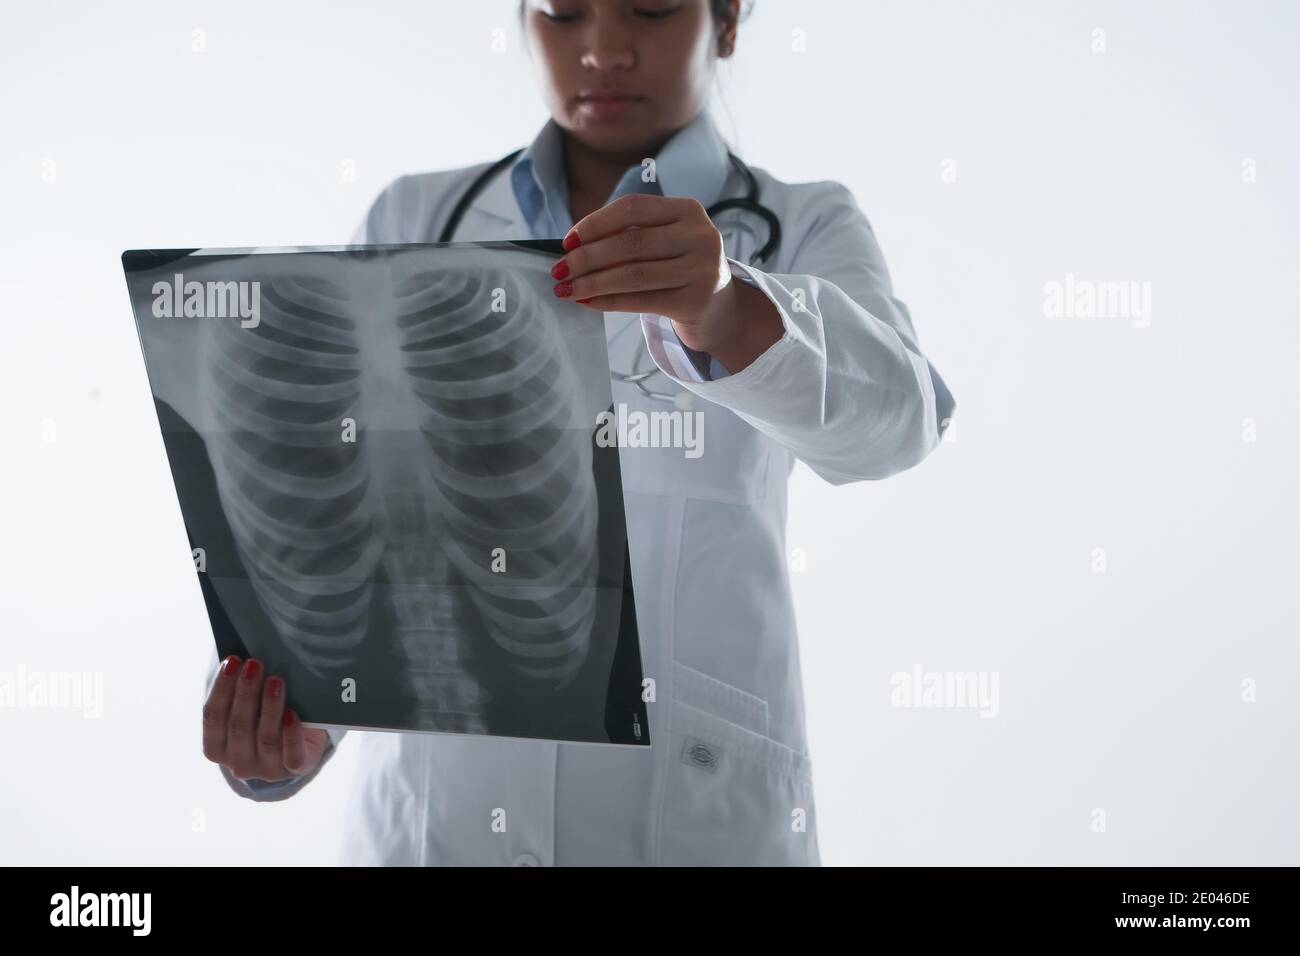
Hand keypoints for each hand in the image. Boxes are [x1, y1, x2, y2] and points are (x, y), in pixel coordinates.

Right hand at [202, 655, 328, 783]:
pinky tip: (292, 714)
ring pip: (266, 738)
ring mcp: (266, 768)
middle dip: (246, 692)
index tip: (232, 660)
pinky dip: (291, 735)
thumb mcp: (248, 707)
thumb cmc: (265, 717)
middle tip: (255, 664)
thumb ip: (238, 689)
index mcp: (217, 747)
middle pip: (239, 726)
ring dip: (269, 707)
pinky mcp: (294, 769)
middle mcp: (238, 762)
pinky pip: (292, 756)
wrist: (301, 743)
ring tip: (275, 680)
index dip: (221, 688)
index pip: (212, 717)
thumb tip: (241, 657)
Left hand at [550, 193, 779, 368]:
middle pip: (630, 244)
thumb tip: (572, 248)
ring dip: (592, 283)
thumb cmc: (677, 267)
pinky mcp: (695, 302)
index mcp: (688, 210)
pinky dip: (608, 301)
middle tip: (558, 270)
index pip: (632, 208)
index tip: (567, 242)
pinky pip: (641, 301)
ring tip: (566, 289)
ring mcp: (701, 270)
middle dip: (587, 258)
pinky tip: (587, 301)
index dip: (595, 223)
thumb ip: (628, 235)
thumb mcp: (664, 239)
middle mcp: (700, 236)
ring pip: (633, 274)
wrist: (717, 306)